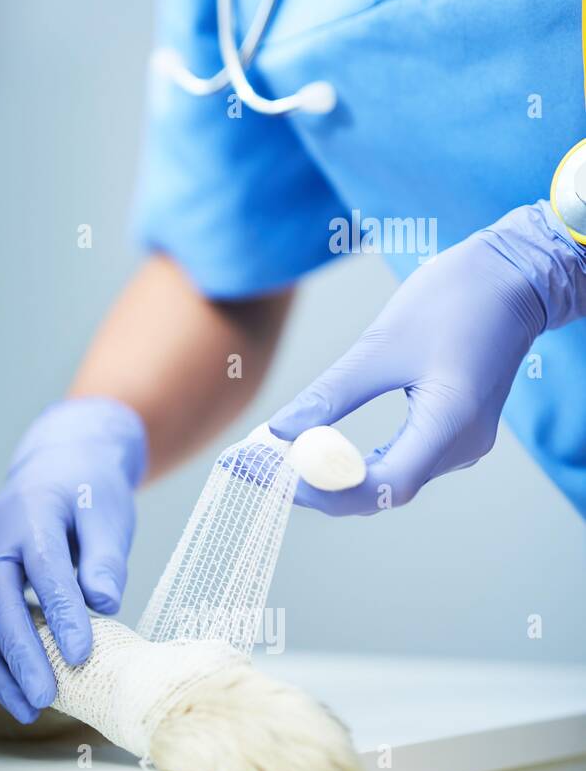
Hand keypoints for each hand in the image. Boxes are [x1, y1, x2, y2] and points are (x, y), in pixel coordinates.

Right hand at [0, 397, 146, 721]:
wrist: (55, 470)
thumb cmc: (87, 495)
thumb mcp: (109, 515)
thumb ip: (105, 558)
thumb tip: (105, 603)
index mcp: (31, 511)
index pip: (42, 566)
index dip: (60, 612)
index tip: (80, 656)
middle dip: (16, 652)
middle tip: (44, 696)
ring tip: (25, 706)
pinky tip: (1, 685)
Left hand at [270, 201, 584, 514]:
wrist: (512, 278)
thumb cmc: (454, 299)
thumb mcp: (381, 345)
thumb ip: (331, 393)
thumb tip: (278, 431)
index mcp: (451, 425)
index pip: (382, 487)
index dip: (322, 488)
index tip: (273, 474)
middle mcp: (460, 447)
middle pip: (379, 493)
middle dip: (315, 486)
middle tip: (257, 469)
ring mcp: (458, 444)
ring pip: (385, 483)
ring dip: (329, 477)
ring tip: (274, 462)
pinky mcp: (448, 434)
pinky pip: (395, 464)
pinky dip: (351, 463)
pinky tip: (313, 451)